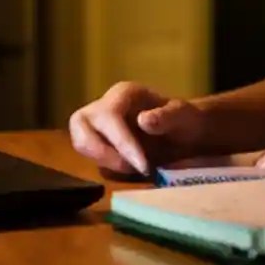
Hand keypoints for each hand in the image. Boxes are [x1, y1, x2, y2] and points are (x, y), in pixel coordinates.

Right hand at [68, 82, 206, 175]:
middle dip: (100, 151)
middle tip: (129, 168)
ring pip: (80, 142)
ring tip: (133, 169)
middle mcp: (104, 107)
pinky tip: (131, 171)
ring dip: (103, 161)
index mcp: (123, 94)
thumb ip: (167, 116)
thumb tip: (143, 121)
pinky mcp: (98, 145)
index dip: (122, 142)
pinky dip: (107, 168)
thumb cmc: (185, 120)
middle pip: (78, 124)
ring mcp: (97, 126)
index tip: (143, 165)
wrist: (186, 133)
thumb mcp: (184, 116)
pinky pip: (91, 158)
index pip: (109, 117)